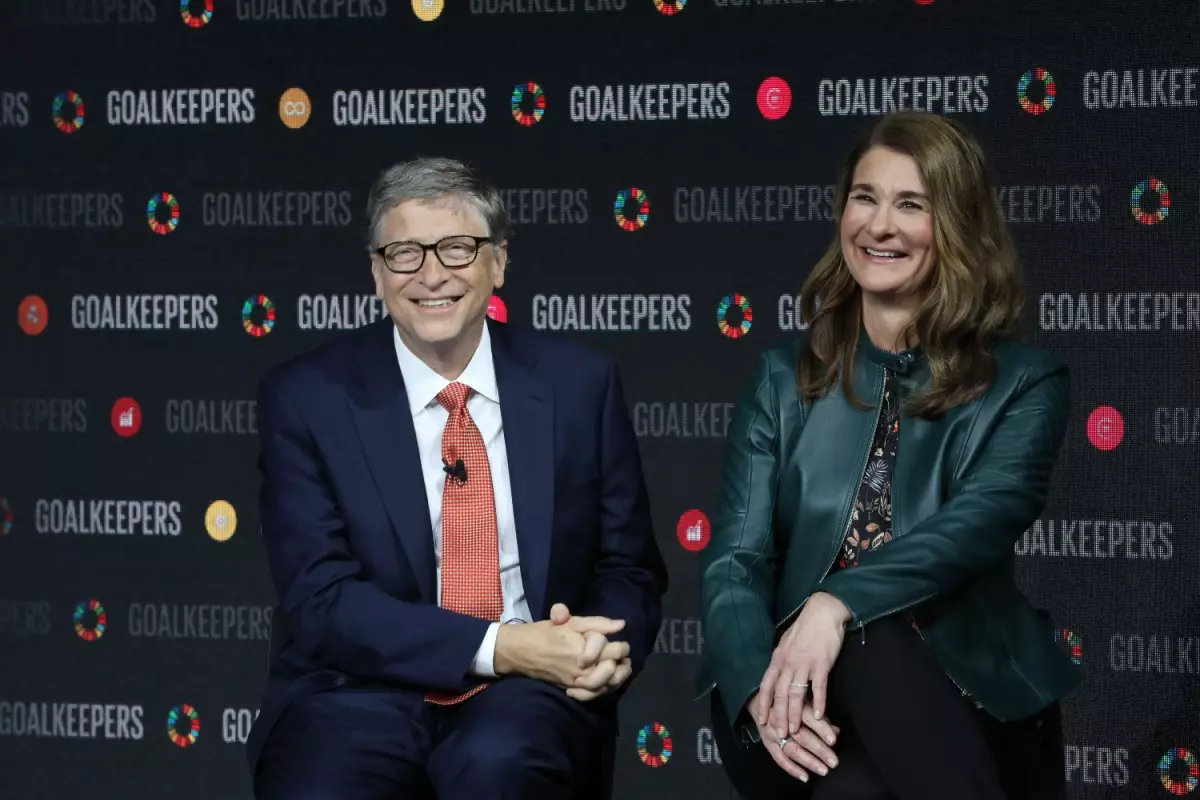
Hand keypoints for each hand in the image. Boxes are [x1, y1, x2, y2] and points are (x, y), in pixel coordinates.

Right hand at [493, 605, 628, 691]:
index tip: (619, 637)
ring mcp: (575, 681)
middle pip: (612, 666)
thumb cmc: (543, 632)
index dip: (620, 643)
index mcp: (580, 649)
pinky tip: (610, 682)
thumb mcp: (570, 622)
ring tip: (624, 667)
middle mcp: (580, 668)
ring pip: (605, 684)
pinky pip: (593, 694)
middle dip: (622, 658)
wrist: (519, 651)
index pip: (612, 649)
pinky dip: (605, 689)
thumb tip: (621, 624)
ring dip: (618, 676)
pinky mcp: (570, 688)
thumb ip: (597, 623)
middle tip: (625, 652)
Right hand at [748, 696, 840, 782]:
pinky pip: (780, 759)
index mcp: (792, 705)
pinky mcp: (767, 743)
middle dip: (819, 750)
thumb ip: (820, 717)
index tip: (834, 740)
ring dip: (809, 761)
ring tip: (823, 770)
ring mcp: (772, 732)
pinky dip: (793, 769)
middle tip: (833, 761)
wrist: (761, 702)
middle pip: (801, 736)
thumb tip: (836, 731)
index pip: (808, 718)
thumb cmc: (788, 704)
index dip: (821, 729)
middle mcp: (781, 719)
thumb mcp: (804, 703)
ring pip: (791, 749)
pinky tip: (805, 777)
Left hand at [754, 592, 850, 735]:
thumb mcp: (787, 643)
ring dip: (795, 715)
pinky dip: (818, 703)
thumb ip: (782, 660)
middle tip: (780, 734)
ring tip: (795, 731)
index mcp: (778, 658)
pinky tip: (819, 716)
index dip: (763, 704)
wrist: (823, 612)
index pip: (766, 686)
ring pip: (796, 695)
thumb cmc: (806, 628)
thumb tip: (777, 674)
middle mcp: (787, 663)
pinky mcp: (821, 664)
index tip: (761, 721)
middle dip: (779, 717)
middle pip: (780, 695)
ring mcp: (804, 664)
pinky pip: (818, 687)